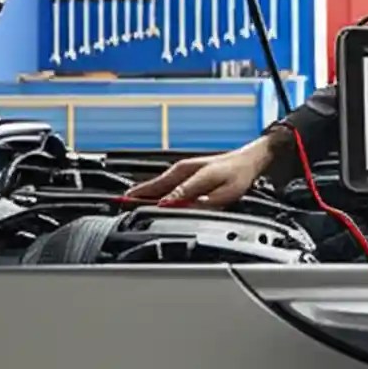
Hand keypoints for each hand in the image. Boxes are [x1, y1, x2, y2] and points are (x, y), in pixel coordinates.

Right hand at [124, 136, 274, 207]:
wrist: (249, 161)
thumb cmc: (237, 173)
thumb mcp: (218, 189)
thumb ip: (193, 197)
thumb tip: (171, 204)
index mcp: (186, 173)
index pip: (158, 192)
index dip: (142, 202)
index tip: (126, 207)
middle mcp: (181, 171)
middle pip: (153, 186)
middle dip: (136, 195)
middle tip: (118, 204)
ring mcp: (184, 172)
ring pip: (158, 184)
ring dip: (143, 192)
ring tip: (127, 201)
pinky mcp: (188, 175)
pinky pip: (166, 184)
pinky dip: (155, 190)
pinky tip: (150, 196)